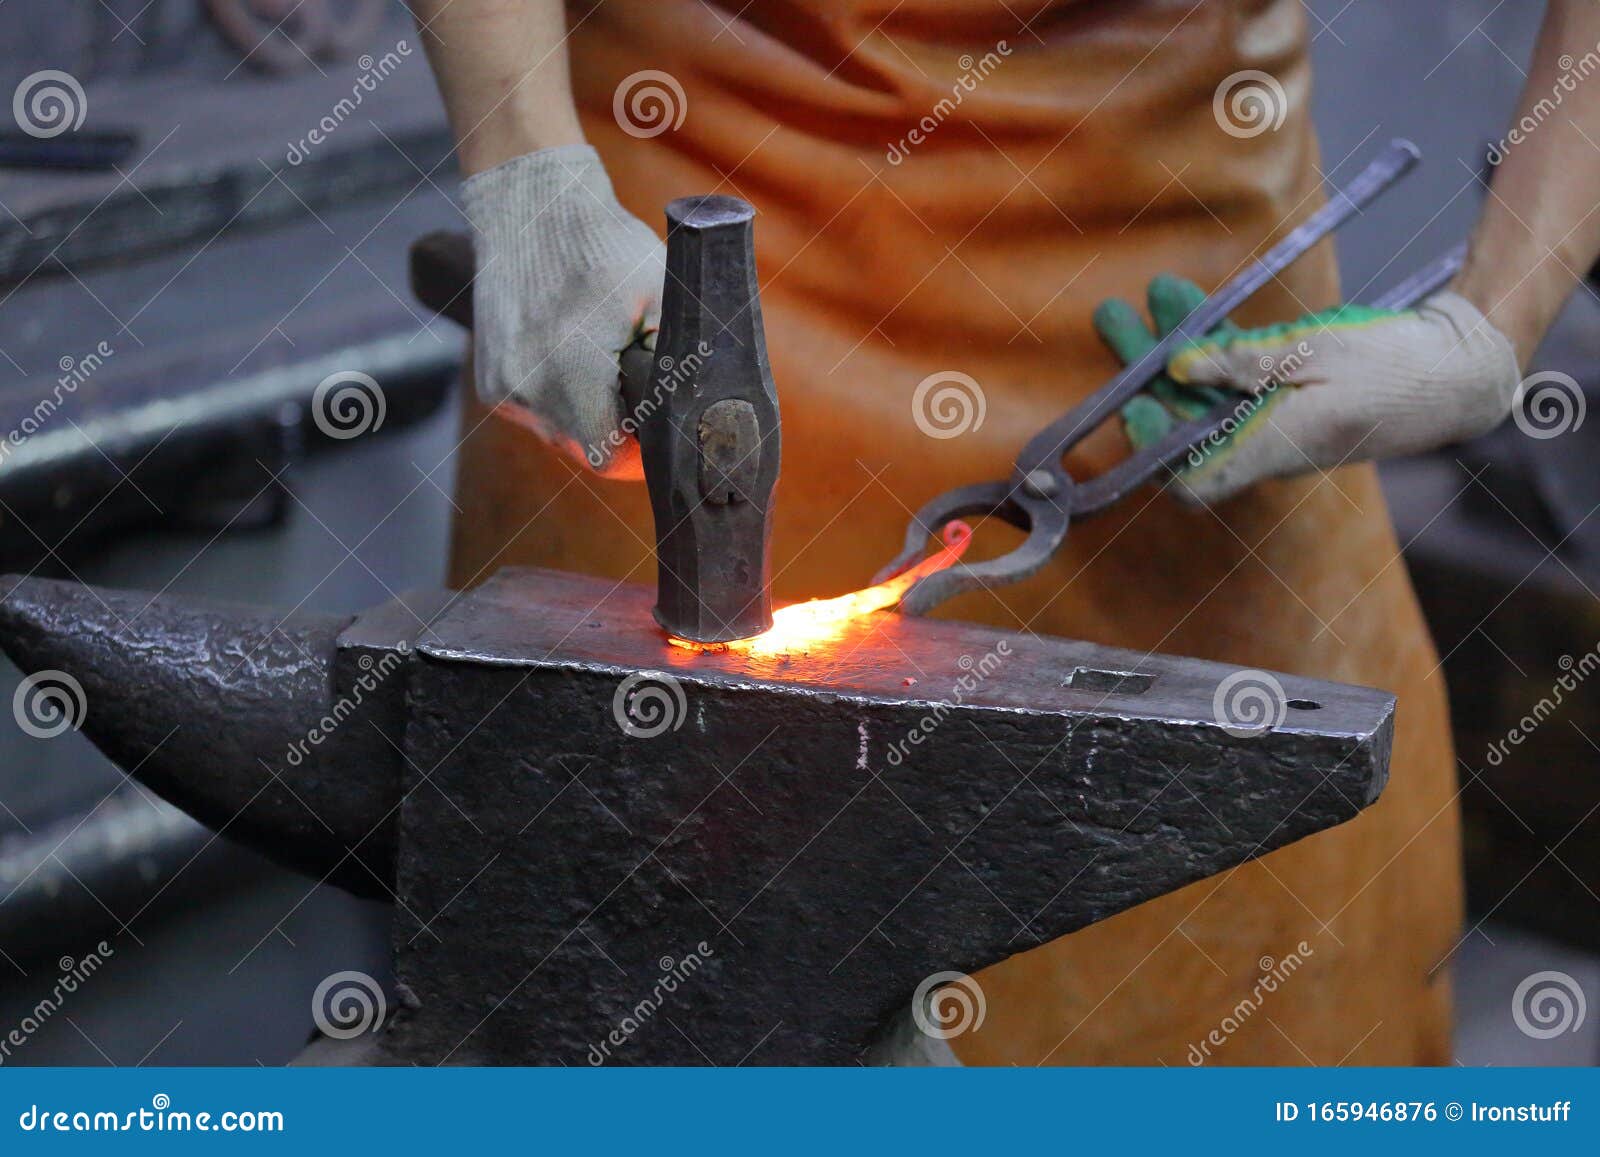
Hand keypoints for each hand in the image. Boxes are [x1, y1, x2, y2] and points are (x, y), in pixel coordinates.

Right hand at [463, 144, 664, 477]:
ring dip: (583, 412)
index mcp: (573, 373)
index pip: (609, 457)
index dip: (638, 450)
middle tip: (631, 384)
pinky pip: (534, 412)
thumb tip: (701, 412)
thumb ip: (680, 360)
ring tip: (598, 360)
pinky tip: (568, 355)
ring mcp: (503, 388)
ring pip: (558, 433)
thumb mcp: (664, 295)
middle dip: (612, 426)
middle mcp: (529, 388)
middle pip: (584, 449)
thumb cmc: (607, 248)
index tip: (652, 426)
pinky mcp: (489, 383)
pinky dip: (555, 396)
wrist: (531, 207)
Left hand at [1097, 275, 1520, 504]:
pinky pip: (1233, 382)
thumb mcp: (1313, 352)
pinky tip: (1187, 304)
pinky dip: (1211, 347)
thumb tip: (1176, 367)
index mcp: (1272, 449)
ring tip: (1147, 294)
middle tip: (1110, 318)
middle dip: (1142, 372)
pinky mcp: (1283, 403)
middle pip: (1182, 424)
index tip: (1133, 400)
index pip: (1191, 482)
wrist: (1457, 372)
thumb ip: (1241, 362)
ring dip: (1170, 349)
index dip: (1151, 450)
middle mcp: (1264, 447)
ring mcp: (1272, 426)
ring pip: (1203, 396)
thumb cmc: (1393, 365)